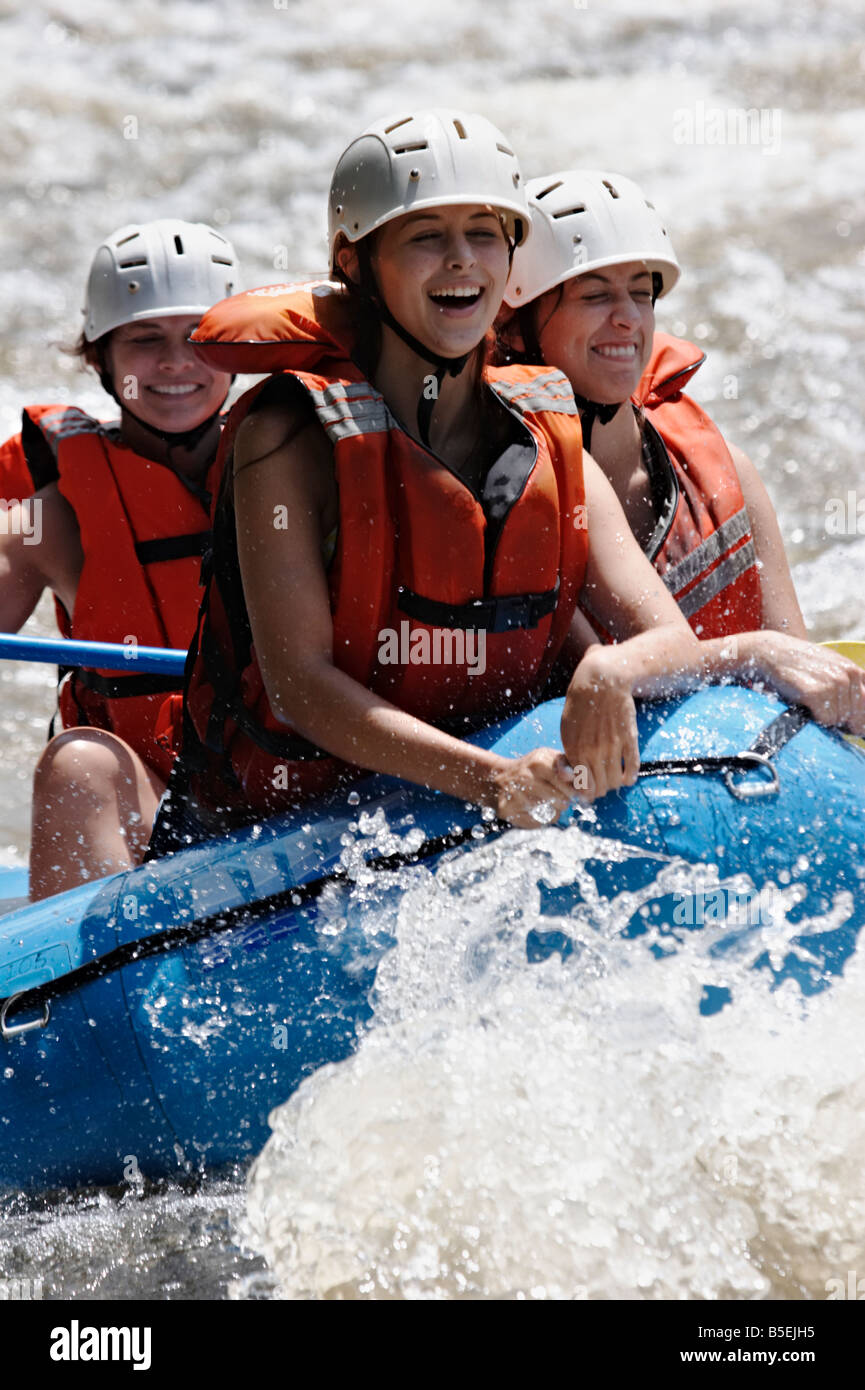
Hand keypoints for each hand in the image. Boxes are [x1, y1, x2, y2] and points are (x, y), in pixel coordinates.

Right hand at [487, 748, 579, 827]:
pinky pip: (538, 823)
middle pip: (562, 801)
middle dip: (565, 801)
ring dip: (555, 811)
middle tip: (560, 797)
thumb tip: (586, 783)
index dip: (575, 790)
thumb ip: (569, 766)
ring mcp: (515, 795)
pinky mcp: (508, 811)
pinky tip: (536, 809)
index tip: (575, 791)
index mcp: (539, 761)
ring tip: (548, 802)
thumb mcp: (548, 758)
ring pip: (552, 814)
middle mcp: (525, 777)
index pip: (569, 784)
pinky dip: (542, 819)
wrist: (497, 778)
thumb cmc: (531, 769)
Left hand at [559, 647, 640, 800]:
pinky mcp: (629, 738)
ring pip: (616, 781)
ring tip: (613, 779)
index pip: (582, 785)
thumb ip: (569, 754)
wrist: (601, 681)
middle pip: (600, 788)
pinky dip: (630, 777)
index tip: (588, 788)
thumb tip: (573, 776)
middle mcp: (593, 750)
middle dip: (599, 791)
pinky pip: (632, 768)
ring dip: (614, 784)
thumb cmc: (581, 705)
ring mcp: (613, 745)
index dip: (586, 792)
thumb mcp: (567, 730)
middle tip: (600, 785)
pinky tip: (627, 777)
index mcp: (574, 749)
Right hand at [748, 632, 864, 732]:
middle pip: (854, 717)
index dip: (855, 719)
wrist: (769, 652)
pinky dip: (813, 718)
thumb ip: (847, 688)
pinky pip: (825, 720)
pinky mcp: (817, 692)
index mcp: (854, 671)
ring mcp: (834, 682)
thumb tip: (859, 724)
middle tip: (818, 708)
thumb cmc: (797, 665)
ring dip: (823, 717)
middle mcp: (848, 675)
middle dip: (838, 719)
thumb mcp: (828, 669)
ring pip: (838, 720)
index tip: (847, 725)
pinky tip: (802, 702)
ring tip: (807, 700)